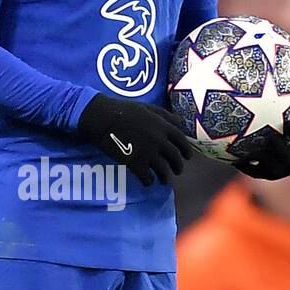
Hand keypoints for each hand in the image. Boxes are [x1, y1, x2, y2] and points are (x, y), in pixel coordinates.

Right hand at [78, 93, 192, 186]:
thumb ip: (165, 115)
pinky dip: (149, 181)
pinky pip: (147, 177)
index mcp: (163, 126)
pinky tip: (147, 181)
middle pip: (175, 158)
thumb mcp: (148, 108)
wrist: (103, 118)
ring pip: (164, 171)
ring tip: (164, 180)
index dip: (186, 151)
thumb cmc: (124, 110)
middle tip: (177, 170)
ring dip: (165, 177)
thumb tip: (180, 123)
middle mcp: (159, 140)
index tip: (187, 157)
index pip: (182, 141)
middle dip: (178, 166)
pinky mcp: (135, 163)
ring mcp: (148, 153)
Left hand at [231, 106, 289, 179]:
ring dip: (260, 156)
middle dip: (279, 148)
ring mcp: (276, 172)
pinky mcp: (261, 174)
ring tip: (250, 145)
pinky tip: (234, 154)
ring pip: (268, 166)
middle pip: (286, 159)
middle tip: (271, 135)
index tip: (289, 122)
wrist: (284, 157)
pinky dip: (244, 163)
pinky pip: (251, 169)